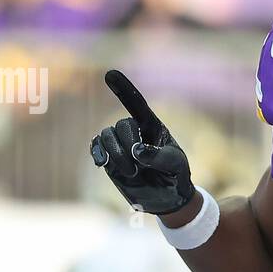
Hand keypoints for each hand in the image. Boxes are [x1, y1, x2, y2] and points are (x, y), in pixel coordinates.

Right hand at [90, 70, 194, 214]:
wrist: (167, 198)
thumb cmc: (176, 176)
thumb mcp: (176, 165)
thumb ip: (159, 156)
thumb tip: (136, 151)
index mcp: (153, 126)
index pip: (136, 103)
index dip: (123, 89)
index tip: (109, 73)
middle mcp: (134, 130)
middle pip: (122, 126)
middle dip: (128, 146)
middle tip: (138, 167)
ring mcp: (120, 143)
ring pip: (106, 136)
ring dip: (115, 154)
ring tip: (131, 172)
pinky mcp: (109, 157)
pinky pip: (96, 146)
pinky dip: (98, 153)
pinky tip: (102, 164)